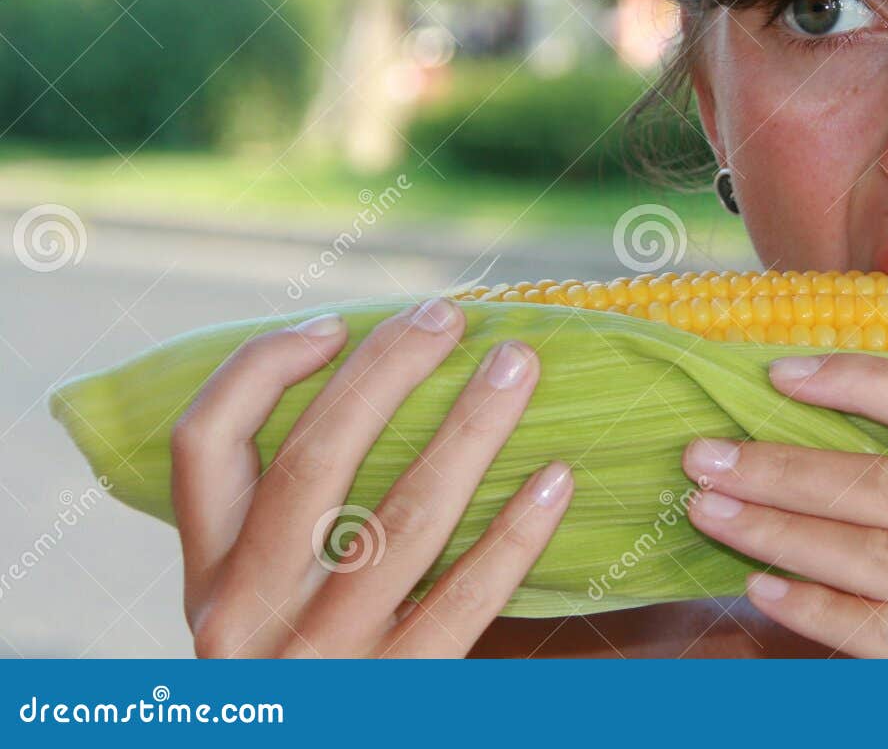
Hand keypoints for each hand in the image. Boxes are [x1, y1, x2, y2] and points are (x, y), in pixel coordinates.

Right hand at [170, 298, 572, 657]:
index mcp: (207, 577)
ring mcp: (320, 663)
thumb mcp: (264, 603)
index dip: (263, 368)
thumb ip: (290, 521)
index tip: (337, 323)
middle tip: (451, 314)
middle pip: (313, 462)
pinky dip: (515, 535)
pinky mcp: (394, 700)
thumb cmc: (304, 673)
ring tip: (518, 365)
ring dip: (469, 431)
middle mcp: (246, 617)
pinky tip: (558, 478)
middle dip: (387, 372)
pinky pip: (463, 603)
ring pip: (400, 521)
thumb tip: (375, 379)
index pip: (202, 444)